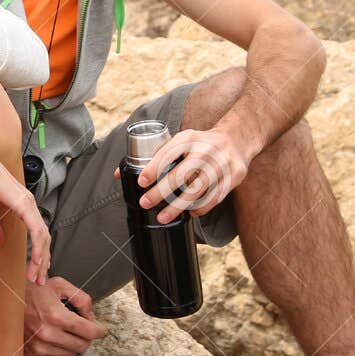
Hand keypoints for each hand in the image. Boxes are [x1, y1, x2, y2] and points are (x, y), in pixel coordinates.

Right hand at [0, 145, 50, 283]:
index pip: (36, 232)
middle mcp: (28, 204)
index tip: (35, 269)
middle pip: (43, 237)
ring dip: (42, 258)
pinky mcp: (23, 204)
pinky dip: (38, 248)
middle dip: (42, 260)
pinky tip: (37, 261)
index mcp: (21, 204)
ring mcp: (28, 203)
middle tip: (38, 279)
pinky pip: (36, 230)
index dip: (38, 252)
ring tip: (37, 276)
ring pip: (43, 236)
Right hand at [24, 277, 107, 355]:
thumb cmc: (31, 291)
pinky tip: (51, 337)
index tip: (101, 330)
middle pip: (82, 346)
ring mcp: (37, 347)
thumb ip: (82, 299)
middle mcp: (46, 334)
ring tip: (64, 331)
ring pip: (69, 354)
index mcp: (55, 315)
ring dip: (72, 344)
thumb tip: (91, 317)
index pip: (89, 332)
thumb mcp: (59, 285)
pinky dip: (57, 349)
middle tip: (83, 329)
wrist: (2, 301)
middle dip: (87, 338)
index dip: (99, 331)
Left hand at [110, 127, 248, 224]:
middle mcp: (205, 150)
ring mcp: (220, 164)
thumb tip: (117, 174)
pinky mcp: (232, 177)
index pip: (168, 152)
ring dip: (178, 205)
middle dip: (161, 191)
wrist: (237, 139)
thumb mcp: (179, 141)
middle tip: (146, 203)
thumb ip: (153, 156)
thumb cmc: (199, 143)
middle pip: (181, 174)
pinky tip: (189, 213)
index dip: (154, 168)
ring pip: (197, 189)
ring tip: (163, 216)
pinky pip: (215, 197)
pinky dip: (200, 207)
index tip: (141, 182)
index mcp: (189, 139)